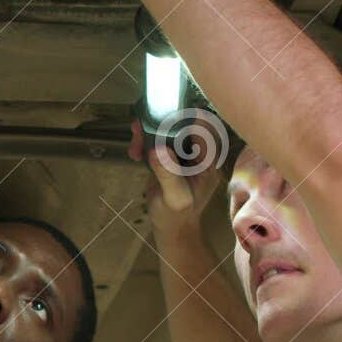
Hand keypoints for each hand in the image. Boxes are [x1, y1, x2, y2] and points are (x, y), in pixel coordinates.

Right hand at [132, 120, 222, 239]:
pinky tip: (134, 153)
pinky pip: (158, 139)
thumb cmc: (176, 216)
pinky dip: (144, 141)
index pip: (203, 129)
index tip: (163, 114)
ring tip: (134, 144)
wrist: (171, 227)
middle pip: (184, 124)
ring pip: (168, 129)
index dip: (185, 117)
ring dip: (149, 132)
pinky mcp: (169, 156)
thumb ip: (169, 174)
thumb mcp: (175, 198)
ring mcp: (183, 153)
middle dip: (161, 122)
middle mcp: (198, 153)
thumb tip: (158, 149)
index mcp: (207, 162)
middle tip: (139, 128)